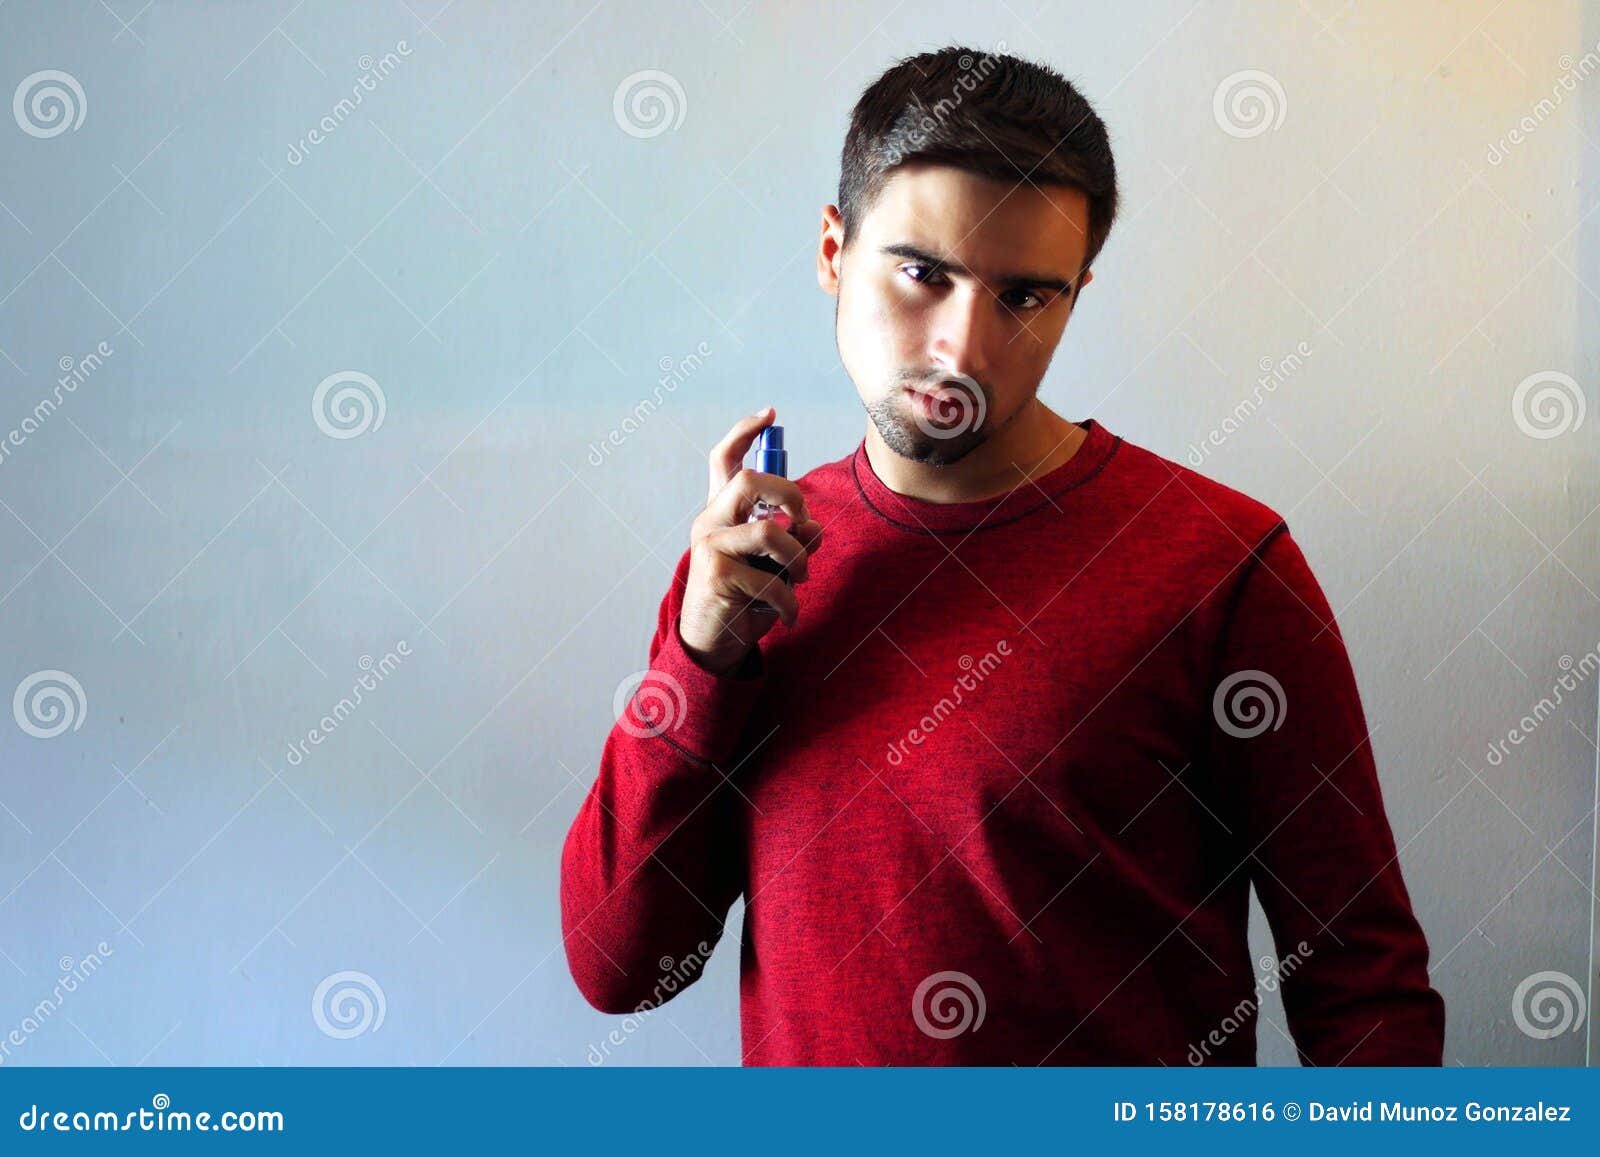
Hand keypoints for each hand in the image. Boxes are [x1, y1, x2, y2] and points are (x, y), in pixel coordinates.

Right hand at [678, 407, 824, 674]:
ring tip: (800, 579)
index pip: (724, 460)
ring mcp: (709, 547)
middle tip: (804, 523)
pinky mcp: (717, 576)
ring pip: (770, 531)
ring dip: (798, 558)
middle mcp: (710, 522)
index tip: (769, 413)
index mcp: (721, 512)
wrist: (712, 643)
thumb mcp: (773, 566)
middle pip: (749, 480)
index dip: (744, 432)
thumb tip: (814, 528)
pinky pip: (771, 579)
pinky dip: (790, 600)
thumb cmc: (744, 599)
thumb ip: (793, 541)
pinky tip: (788, 615)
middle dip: (790, 495)